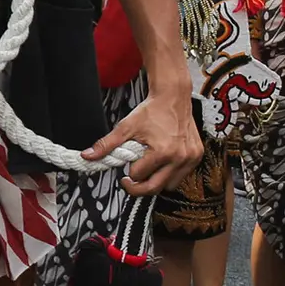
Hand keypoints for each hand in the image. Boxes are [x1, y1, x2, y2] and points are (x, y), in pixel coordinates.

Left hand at [87, 88, 203, 195]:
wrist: (173, 97)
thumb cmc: (151, 111)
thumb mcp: (126, 127)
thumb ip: (106, 144)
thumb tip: (87, 156)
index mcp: (162, 152)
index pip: (139, 175)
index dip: (129, 171)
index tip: (127, 164)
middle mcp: (179, 158)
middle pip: (154, 188)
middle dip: (139, 187)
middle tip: (130, 181)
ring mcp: (190, 158)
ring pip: (170, 185)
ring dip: (157, 180)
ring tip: (150, 166)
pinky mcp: (197, 156)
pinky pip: (182, 175)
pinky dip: (171, 173)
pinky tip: (164, 162)